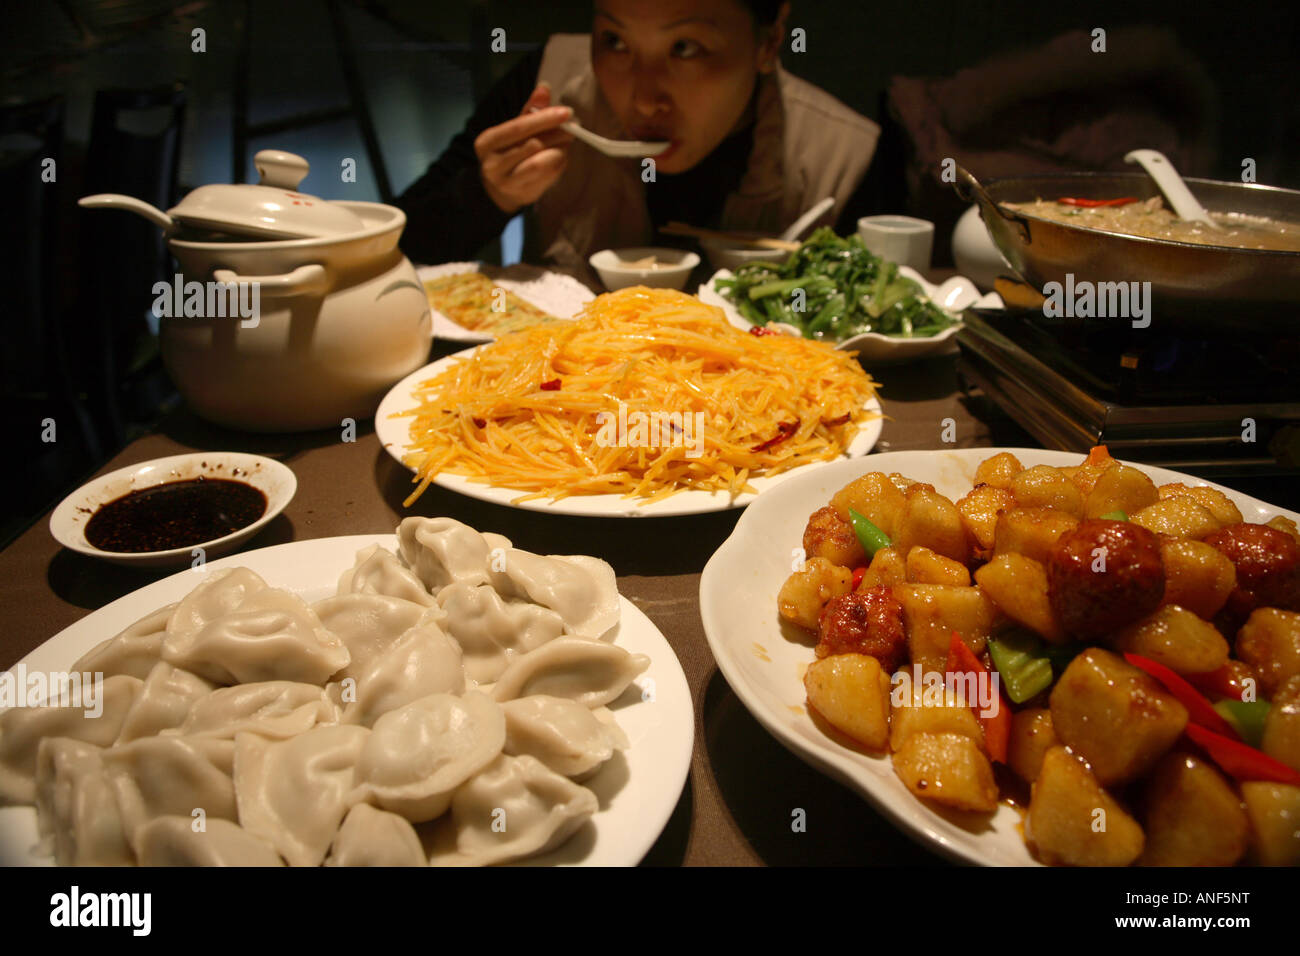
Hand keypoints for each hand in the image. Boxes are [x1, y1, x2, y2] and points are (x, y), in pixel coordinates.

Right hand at [475, 84, 573, 214]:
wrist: (499, 189)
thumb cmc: (509, 151)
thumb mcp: (515, 129)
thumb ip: (530, 110)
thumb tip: (544, 87)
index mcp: (487, 141)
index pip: (519, 127)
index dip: (544, 119)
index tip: (566, 112)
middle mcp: (492, 164)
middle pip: (532, 145)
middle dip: (556, 134)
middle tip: (573, 127)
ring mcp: (507, 182)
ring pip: (542, 163)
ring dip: (559, 150)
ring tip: (566, 142)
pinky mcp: (522, 194)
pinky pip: (548, 176)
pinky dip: (559, 164)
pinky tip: (560, 157)